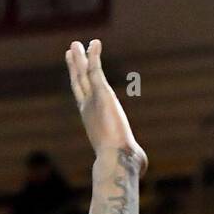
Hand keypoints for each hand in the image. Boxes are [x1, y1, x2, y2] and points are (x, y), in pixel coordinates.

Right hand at [66, 40, 147, 176]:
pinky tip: (94, 44)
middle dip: (75, 65)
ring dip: (80, 57)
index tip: (76, 69)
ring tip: (76, 43)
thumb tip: (141, 169)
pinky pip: (95, 71)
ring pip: (83, 74)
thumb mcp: (126, 157)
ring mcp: (93, 100)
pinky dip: (94, 56)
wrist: (116, 160)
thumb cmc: (121, 163)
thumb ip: (132, 157)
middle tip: (71, 50)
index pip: (83, 96)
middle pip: (79, 81)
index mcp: (91, 119)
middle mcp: (88, 108)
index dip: (79, 81)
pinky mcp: (103, 94)